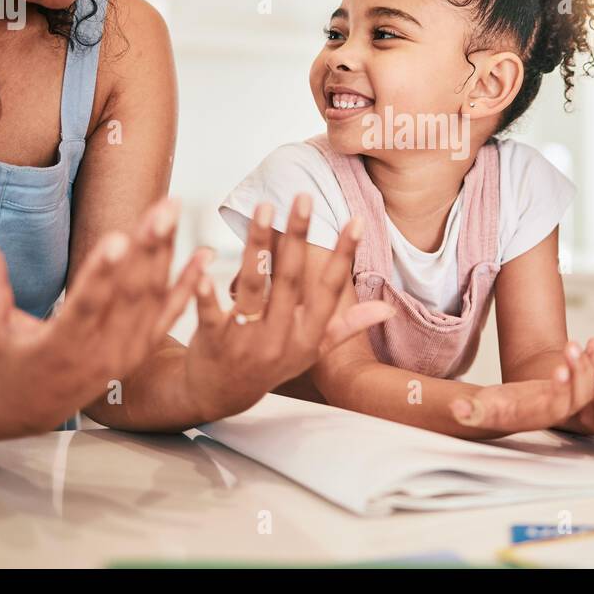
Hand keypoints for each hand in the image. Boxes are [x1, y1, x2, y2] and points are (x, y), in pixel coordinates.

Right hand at [0, 198, 197, 434]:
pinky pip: (170, 314)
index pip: (85, 305)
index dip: (101, 272)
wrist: (32, 407)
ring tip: (173, 212)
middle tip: (162, 207)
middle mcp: (100, 350)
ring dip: (167, 253)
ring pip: (151, 297)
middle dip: (148, 246)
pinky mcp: (141, 349)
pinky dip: (188, 284)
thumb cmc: (9, 360)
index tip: (117, 238)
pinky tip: (203, 256)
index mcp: (60, 345)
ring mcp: (125, 351)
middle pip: (128, 293)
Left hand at [183, 193, 394, 417]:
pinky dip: (207, 292)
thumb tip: (388, 310)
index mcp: (308, 337)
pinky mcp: (212, 341)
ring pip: (253, 286)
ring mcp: (246, 341)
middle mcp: (280, 339)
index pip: (329, 291)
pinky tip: (204, 264)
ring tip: (263, 208)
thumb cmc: (271, 364)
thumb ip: (348, 326)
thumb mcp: (312, 349)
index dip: (344, 257)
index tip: (355, 222)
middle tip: (302, 197)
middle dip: (297, 237)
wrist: (221, 395)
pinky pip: (210, 313)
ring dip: (258, 245)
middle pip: (290, 280)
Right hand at [449, 340, 593, 434]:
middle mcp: (556, 410)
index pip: (557, 408)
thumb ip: (469, 411)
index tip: (559, 369)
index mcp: (537, 416)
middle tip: (571, 346)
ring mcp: (564, 399)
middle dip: (580, 373)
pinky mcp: (567, 388)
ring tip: (575, 343)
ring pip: (587, 386)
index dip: (562, 391)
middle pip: (579, 397)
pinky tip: (593, 343)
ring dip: (586, 366)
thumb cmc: (487, 410)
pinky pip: (587, 376)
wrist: (499, 410)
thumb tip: (458, 410)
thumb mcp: (478, 409)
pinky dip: (593, 361)